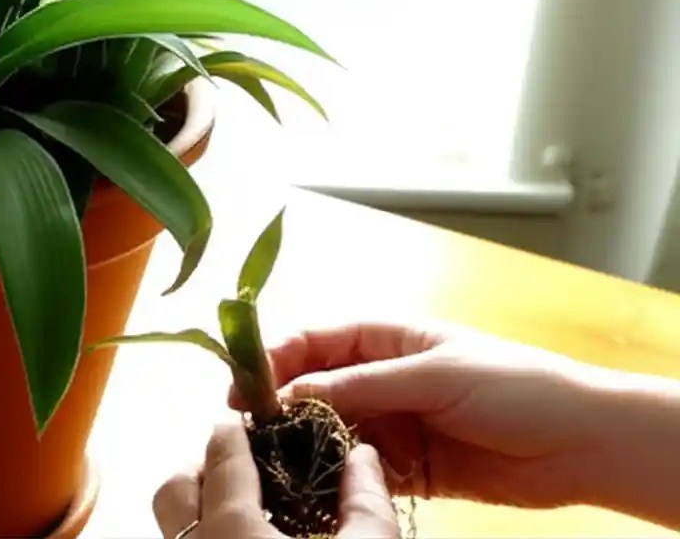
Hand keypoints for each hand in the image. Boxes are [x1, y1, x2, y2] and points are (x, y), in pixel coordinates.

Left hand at [153, 423, 399, 538]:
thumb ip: (365, 501)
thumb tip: (362, 454)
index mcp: (231, 531)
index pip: (221, 457)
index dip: (234, 431)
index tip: (248, 421)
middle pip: (174, 490)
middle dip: (203, 466)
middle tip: (244, 463)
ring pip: (174, 525)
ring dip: (202, 504)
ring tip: (251, 504)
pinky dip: (208, 533)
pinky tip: (251, 538)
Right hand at [230, 321, 607, 508]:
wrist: (579, 442)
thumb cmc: (515, 385)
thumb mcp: (433, 375)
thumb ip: (362, 384)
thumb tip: (296, 392)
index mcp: (388, 338)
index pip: (317, 340)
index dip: (277, 357)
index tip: (245, 383)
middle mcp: (383, 378)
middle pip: (315, 386)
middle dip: (281, 405)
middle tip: (248, 428)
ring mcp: (394, 423)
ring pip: (331, 430)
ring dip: (304, 444)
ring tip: (274, 462)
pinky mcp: (407, 468)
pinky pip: (358, 469)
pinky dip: (336, 477)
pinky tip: (314, 488)